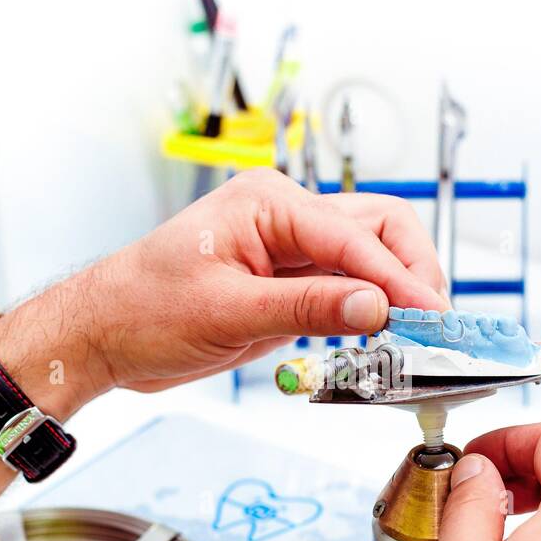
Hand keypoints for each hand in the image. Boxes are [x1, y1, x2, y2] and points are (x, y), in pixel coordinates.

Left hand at [75, 168, 447, 394]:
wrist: (105, 334)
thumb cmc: (143, 311)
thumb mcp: (229, 313)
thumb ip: (308, 308)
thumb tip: (377, 306)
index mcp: (268, 204)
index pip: (357, 237)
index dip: (400, 279)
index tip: (430, 318)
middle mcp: (285, 215)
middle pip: (379, 229)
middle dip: (413, 272)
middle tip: (434, 324)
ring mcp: (288, 247)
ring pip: (368, 257)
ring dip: (396, 291)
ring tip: (416, 335)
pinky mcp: (287, 279)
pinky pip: (345, 286)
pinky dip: (370, 309)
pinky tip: (384, 336)